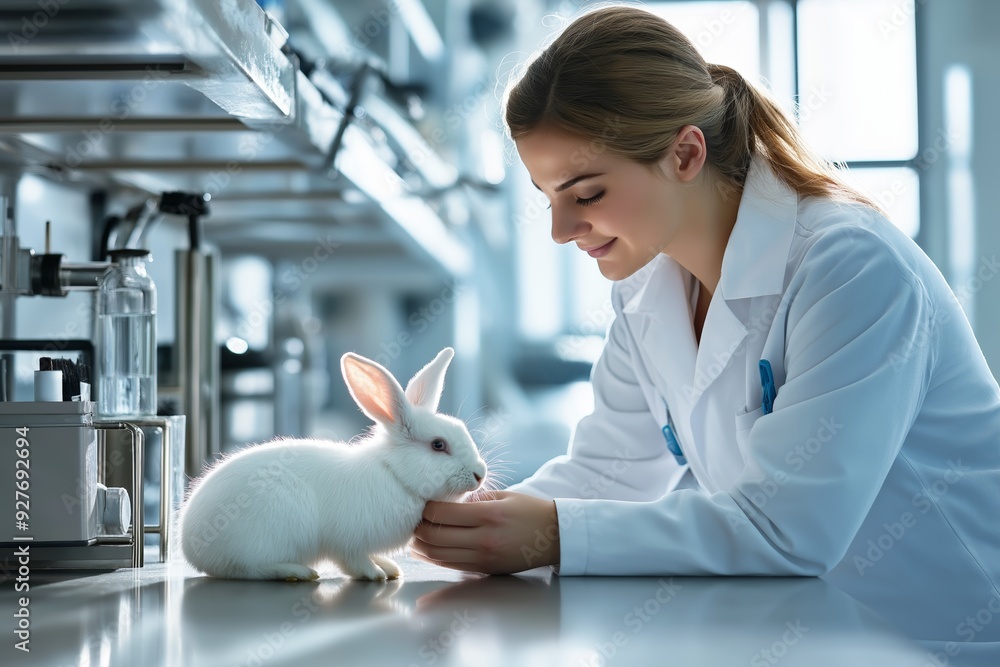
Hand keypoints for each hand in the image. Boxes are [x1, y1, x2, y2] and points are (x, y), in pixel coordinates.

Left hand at [411, 490, 559, 574]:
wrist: (555, 537)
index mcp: (488, 515)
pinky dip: (434, 557)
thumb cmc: (529, 511)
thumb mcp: (503, 496)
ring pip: (438, 555)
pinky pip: (450, 565)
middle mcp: (484, 539)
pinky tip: (426, 548)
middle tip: (412, 518)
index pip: (443, 513)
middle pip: (435, 537)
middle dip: (417, 527)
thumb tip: (445, 499)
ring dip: (420, 546)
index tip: (420, 501)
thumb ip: (473, 499)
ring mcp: (483, 557)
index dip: (425, 508)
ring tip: (414, 535)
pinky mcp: (484, 569)